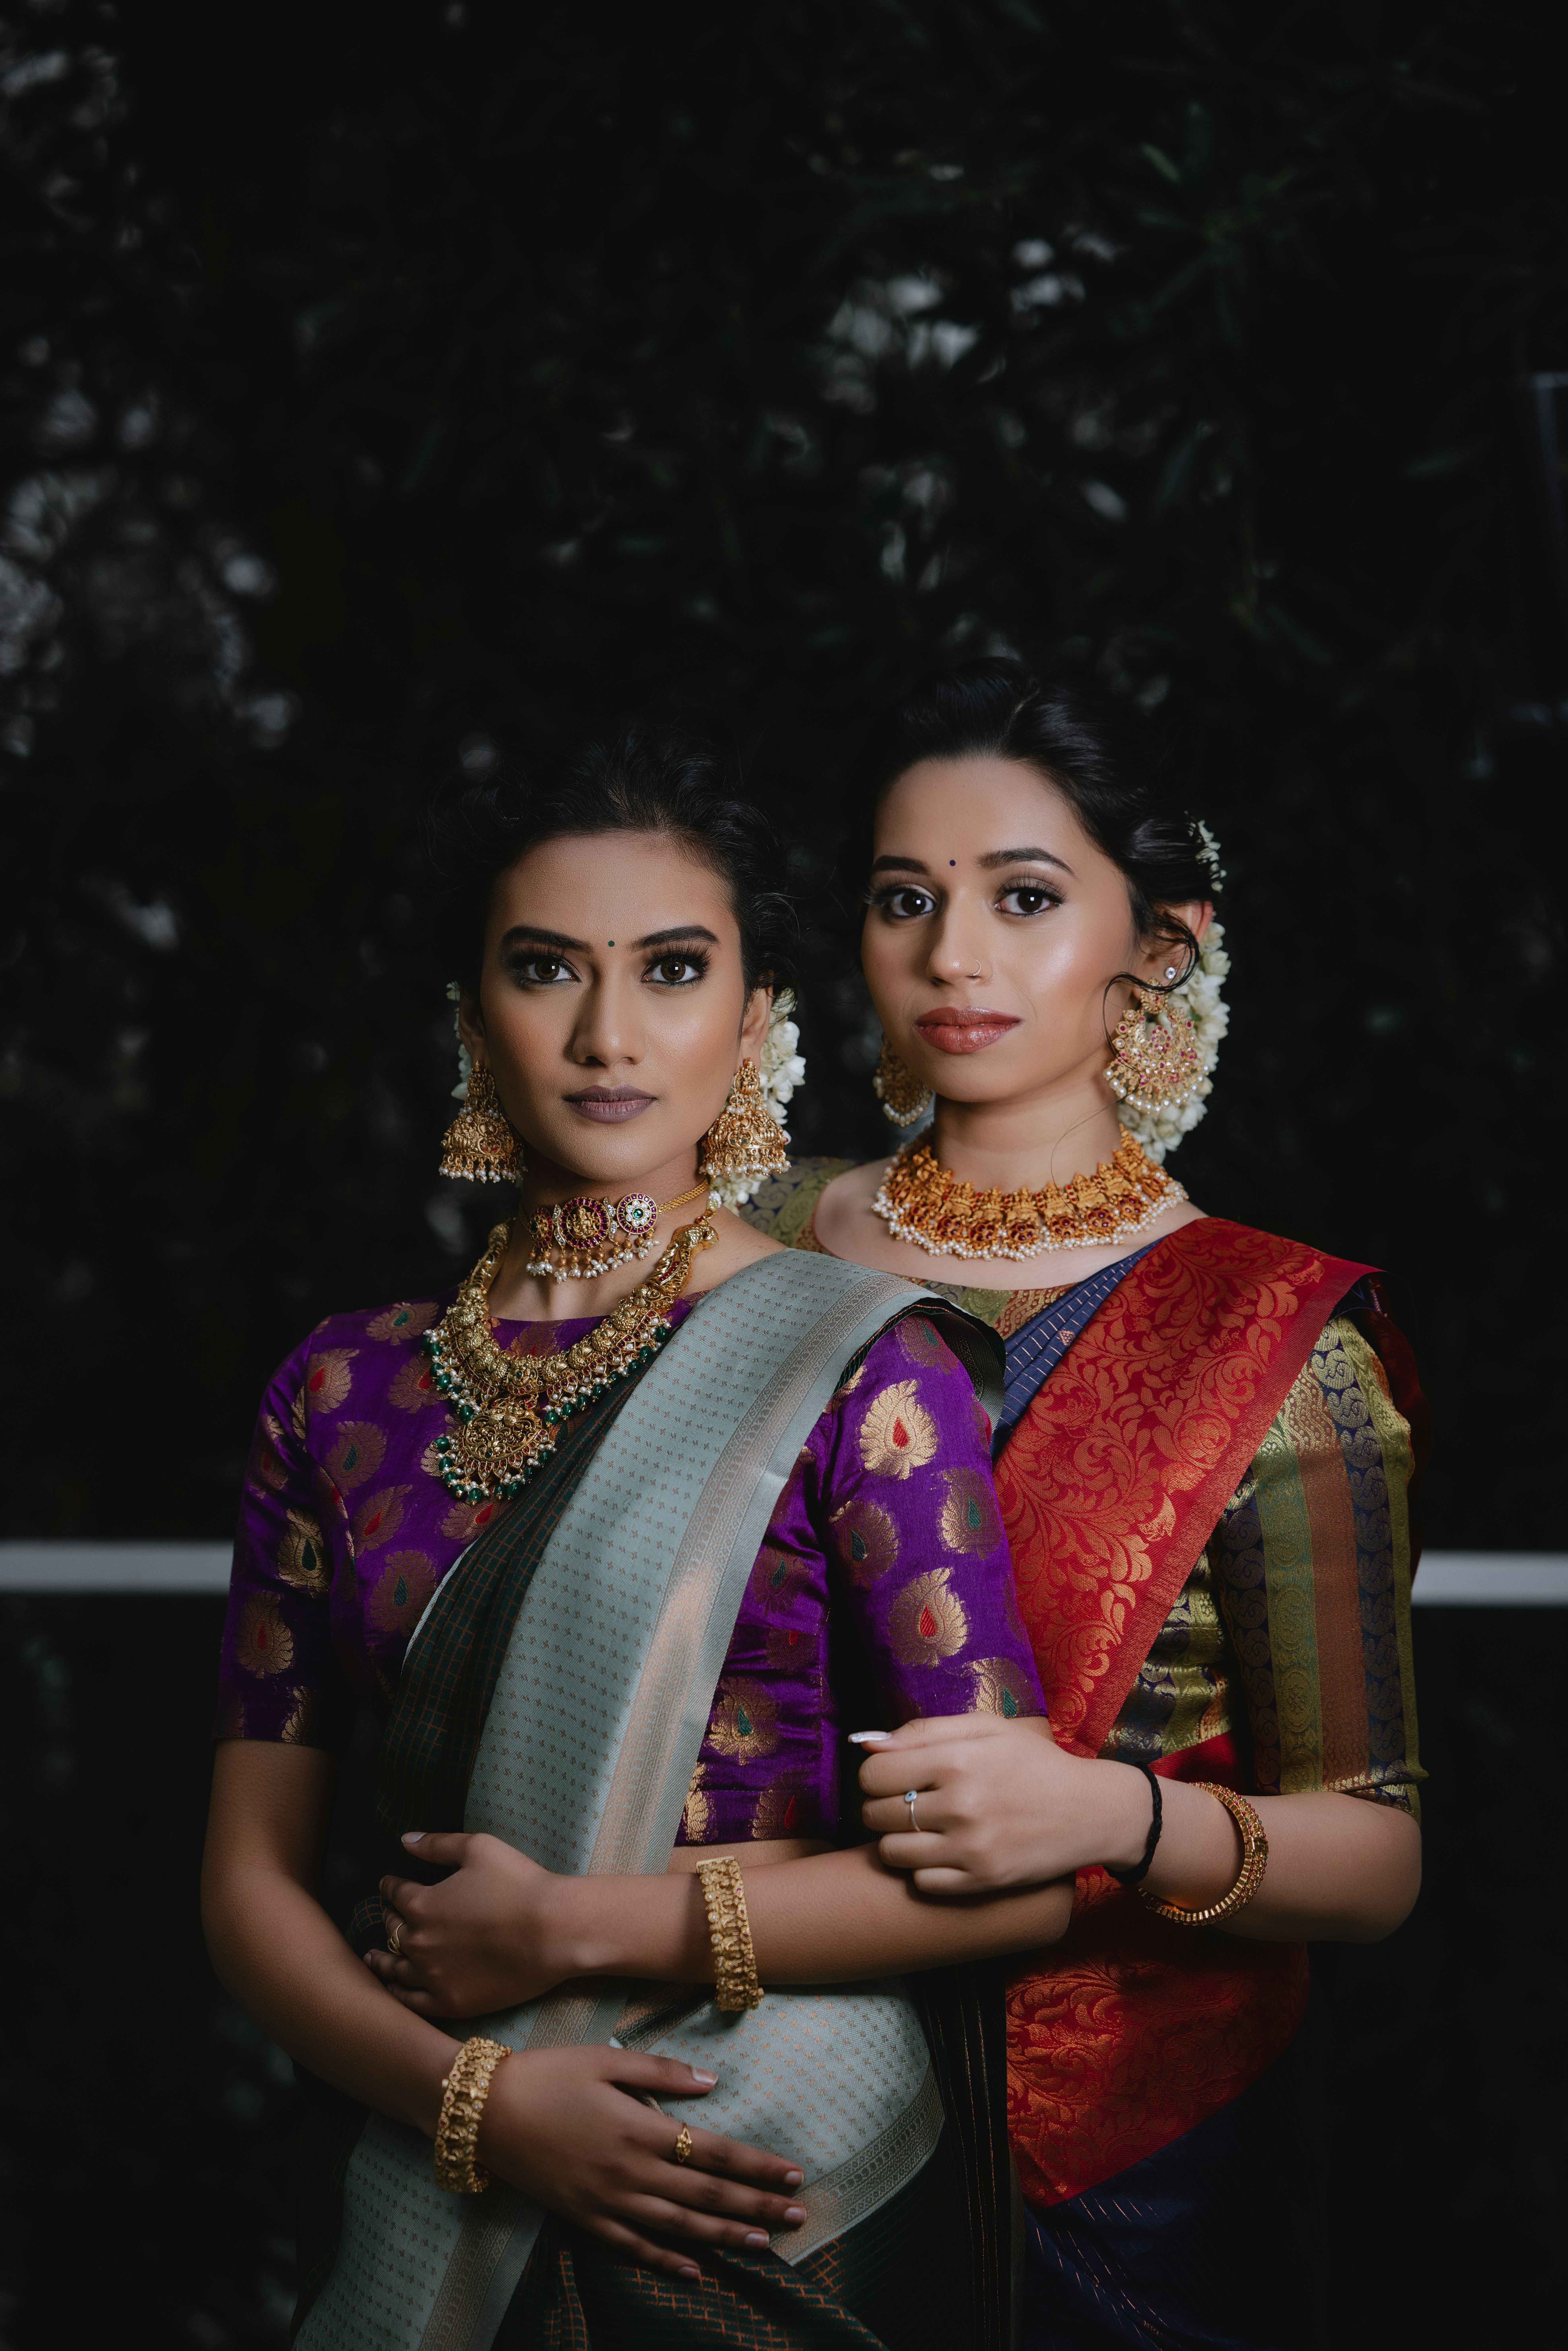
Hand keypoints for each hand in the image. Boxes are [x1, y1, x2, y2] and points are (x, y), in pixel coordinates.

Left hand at [366, 1831, 573, 2015]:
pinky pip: (412, 2002)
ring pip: (396, 1969)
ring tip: (373, 1958)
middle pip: (394, 1930)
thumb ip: (437, 1845)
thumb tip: (405, 1840)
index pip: (396, 1893)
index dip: (390, 1886)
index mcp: (423, 1905)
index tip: (388, 1884)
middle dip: (389, 1919)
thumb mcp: (478, 1849)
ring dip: (382, 1960)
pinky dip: (398, 1993)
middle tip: (388, 1915)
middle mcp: (419, 1943)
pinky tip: (394, 1987)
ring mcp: (433, 1977)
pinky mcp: (450, 2003)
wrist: (553, 1932)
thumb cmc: (519, 1884)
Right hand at [480, 2043, 807, 2280]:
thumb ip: (661, 2071)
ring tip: (764, 2244)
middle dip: (756, 2206)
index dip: (756, 2165)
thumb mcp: (606, 2059)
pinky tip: (695, 2270)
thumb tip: (713, 2082)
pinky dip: (665, 2260)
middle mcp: (629, 2171)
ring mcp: (606, 2200)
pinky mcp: (584, 2218)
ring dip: (724, 2235)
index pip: (713, 2151)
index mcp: (640, 2128)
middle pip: (705, 2193)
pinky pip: (632, 2246)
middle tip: (799, 2217)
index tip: (794, 2173)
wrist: (486, 2112)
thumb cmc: (549, 2075)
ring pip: (678, 2226)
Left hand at [856, 1714, 1150, 1892]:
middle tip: (906, 1802)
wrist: (1090, 1811)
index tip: (890, 1777)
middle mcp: (960, 1805)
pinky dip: (923, 1869)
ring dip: (896, 1839)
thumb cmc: (1035, 1762)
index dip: (874, 1775)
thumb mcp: (987, 1728)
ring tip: (918, 1828)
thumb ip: (925, 1730)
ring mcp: (970, 1848)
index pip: (873, 1775)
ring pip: (892, 1852)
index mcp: (957, 1760)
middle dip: (882, 1806)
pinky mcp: (982, 1881)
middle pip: (877, 1814)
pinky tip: (941, 1852)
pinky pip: (921, 1882)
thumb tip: (869, 1745)